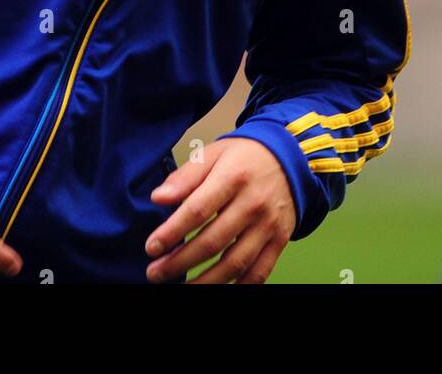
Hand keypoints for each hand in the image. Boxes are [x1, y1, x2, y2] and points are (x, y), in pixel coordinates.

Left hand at [144, 137, 294, 283]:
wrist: (290, 159)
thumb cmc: (244, 157)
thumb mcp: (213, 154)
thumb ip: (185, 176)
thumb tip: (158, 197)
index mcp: (233, 176)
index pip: (197, 210)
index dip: (172, 232)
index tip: (151, 247)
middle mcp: (253, 203)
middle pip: (213, 241)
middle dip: (179, 262)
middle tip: (155, 273)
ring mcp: (268, 225)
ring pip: (234, 263)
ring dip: (204, 281)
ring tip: (181, 287)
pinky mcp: (280, 240)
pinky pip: (259, 271)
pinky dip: (239, 285)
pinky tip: (217, 287)